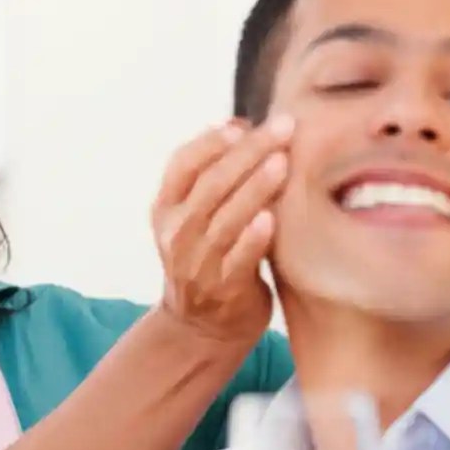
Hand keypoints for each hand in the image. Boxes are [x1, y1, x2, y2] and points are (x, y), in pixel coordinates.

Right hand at [151, 115, 293, 343]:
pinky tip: (271, 218)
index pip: (181, 165)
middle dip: (248, 152)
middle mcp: (176, 232)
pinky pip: (239, 259)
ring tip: (282, 163)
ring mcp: (197, 262)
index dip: (210, 142)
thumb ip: (212, 179)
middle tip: (284, 128)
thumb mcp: (194, 216)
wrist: (201, 325)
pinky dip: (253, 239)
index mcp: (166, 207)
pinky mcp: (224, 289)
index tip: (242, 124)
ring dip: (254, 189)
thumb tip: (244, 127)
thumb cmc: (207, 256)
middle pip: (210, 185)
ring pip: (225, 219)